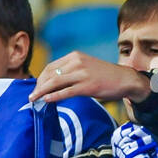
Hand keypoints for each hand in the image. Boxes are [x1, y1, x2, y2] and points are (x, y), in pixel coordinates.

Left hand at [29, 51, 150, 104]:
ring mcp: (82, 74)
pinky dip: (54, 96)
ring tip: (34, 99)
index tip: (36, 87)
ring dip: (42, 91)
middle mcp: (77, 62)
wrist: (125, 79)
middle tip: (32, 96)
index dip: (41, 78)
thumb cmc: (105, 75)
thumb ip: (71, 71)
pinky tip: (46, 100)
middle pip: (50, 74)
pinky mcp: (87, 86)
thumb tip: (54, 83)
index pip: (51, 66)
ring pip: (55, 82)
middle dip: (39, 85)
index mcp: (75, 56)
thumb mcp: (86, 67)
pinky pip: (66, 91)